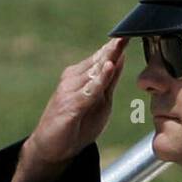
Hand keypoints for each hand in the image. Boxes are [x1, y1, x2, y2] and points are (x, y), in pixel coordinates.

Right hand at [28, 37, 128, 163]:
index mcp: (81, 76)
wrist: (51, 148)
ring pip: (94, 71)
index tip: (130, 33)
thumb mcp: (100, 101)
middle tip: (127, 33)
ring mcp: (70, 91)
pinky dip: (99, 79)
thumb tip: (120, 58)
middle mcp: (74, 79)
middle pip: (98, 60)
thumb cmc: (77, 124)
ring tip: (120, 43)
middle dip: (113, 48)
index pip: (102, 58)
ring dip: (107, 57)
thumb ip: (109, 81)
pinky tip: (108, 68)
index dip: (116, 46)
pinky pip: (88, 90)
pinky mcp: (69, 105)